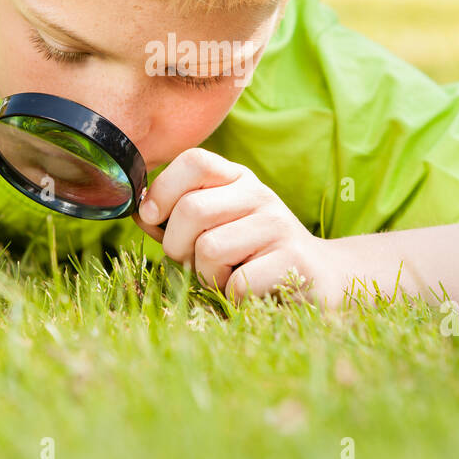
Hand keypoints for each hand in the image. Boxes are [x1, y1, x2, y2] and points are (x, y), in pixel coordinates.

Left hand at [131, 147, 364, 308]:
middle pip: (192, 210)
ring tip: (224, 277)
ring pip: (209, 249)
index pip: (195, 161)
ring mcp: (279, 226)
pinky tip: (248, 292)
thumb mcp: (218, 225)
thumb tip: (139, 211)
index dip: (163, 189)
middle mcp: (260, 195)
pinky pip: (235, 283)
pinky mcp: (294, 262)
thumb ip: (177, 217)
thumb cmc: (253, 254)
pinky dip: (230, 297)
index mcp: (238, 179)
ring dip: (205, 275)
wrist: (319, 279)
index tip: (153, 219)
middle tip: (192, 261)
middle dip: (177, 246)